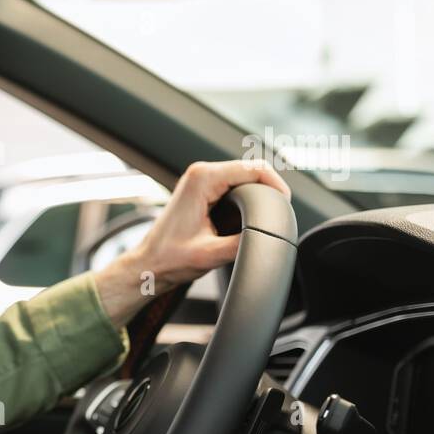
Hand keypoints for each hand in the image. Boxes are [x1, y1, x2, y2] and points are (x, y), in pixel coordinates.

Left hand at [93, 159, 290, 327]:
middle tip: (280, 215)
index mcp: (202, 179)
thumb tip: (268, 236)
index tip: (285, 205)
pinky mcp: (204, 190)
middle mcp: (201, 173)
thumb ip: (242, 243)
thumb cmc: (168, 258)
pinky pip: (236, 186)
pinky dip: (248, 199)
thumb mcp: (210, 255)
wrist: (149, 265)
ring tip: (268, 217)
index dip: (277, 185)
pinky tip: (252, 216)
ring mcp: (202, 180)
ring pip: (245, 177)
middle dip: (270, 190)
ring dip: (259, 194)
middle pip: (252, 169)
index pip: (255, 168)